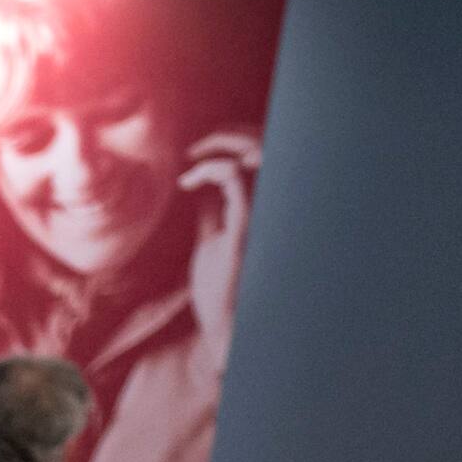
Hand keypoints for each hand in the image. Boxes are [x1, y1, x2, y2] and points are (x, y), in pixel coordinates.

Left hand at [180, 128, 261, 372]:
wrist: (223, 325)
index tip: (198, 154)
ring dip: (221, 148)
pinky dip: (210, 171)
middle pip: (268, 144)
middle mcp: (275, 206)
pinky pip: (235, 180)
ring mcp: (266, 215)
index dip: (237, 140)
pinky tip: (186, 183)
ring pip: (258, 153)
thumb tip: (201, 185)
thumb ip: (215, 209)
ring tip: (190, 162)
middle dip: (229, 135)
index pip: (268, 152)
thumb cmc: (221, 285)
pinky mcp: (247, 228)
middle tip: (192, 151)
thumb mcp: (215, 237)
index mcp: (270, 206)